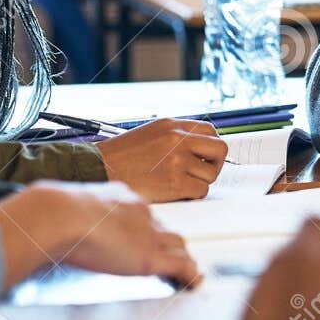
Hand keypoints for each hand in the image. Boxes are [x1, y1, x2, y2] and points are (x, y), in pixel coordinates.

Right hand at [0, 181, 201, 290]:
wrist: (58, 214)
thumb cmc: (52, 211)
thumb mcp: (64, 208)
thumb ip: (65, 216)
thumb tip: (42, 220)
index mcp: (120, 197)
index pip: (141, 214)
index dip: (145, 229)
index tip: (142, 239)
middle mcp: (140, 212)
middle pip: (164, 229)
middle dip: (166, 243)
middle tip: (168, 259)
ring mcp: (148, 233)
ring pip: (177, 245)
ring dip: (180, 259)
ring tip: (183, 273)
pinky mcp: (151, 256)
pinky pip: (182, 266)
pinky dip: (190, 276)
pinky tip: (193, 284)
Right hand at [96, 118, 227, 200]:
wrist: (99, 170)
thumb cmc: (121, 156)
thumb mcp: (151, 133)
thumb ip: (176, 136)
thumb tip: (201, 147)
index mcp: (172, 125)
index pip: (210, 131)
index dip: (211, 147)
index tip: (205, 157)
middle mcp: (178, 139)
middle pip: (220, 149)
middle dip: (215, 163)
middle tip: (202, 172)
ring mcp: (178, 160)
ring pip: (211, 174)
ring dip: (200, 182)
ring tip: (180, 183)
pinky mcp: (175, 182)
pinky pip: (201, 190)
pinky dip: (192, 194)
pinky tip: (176, 192)